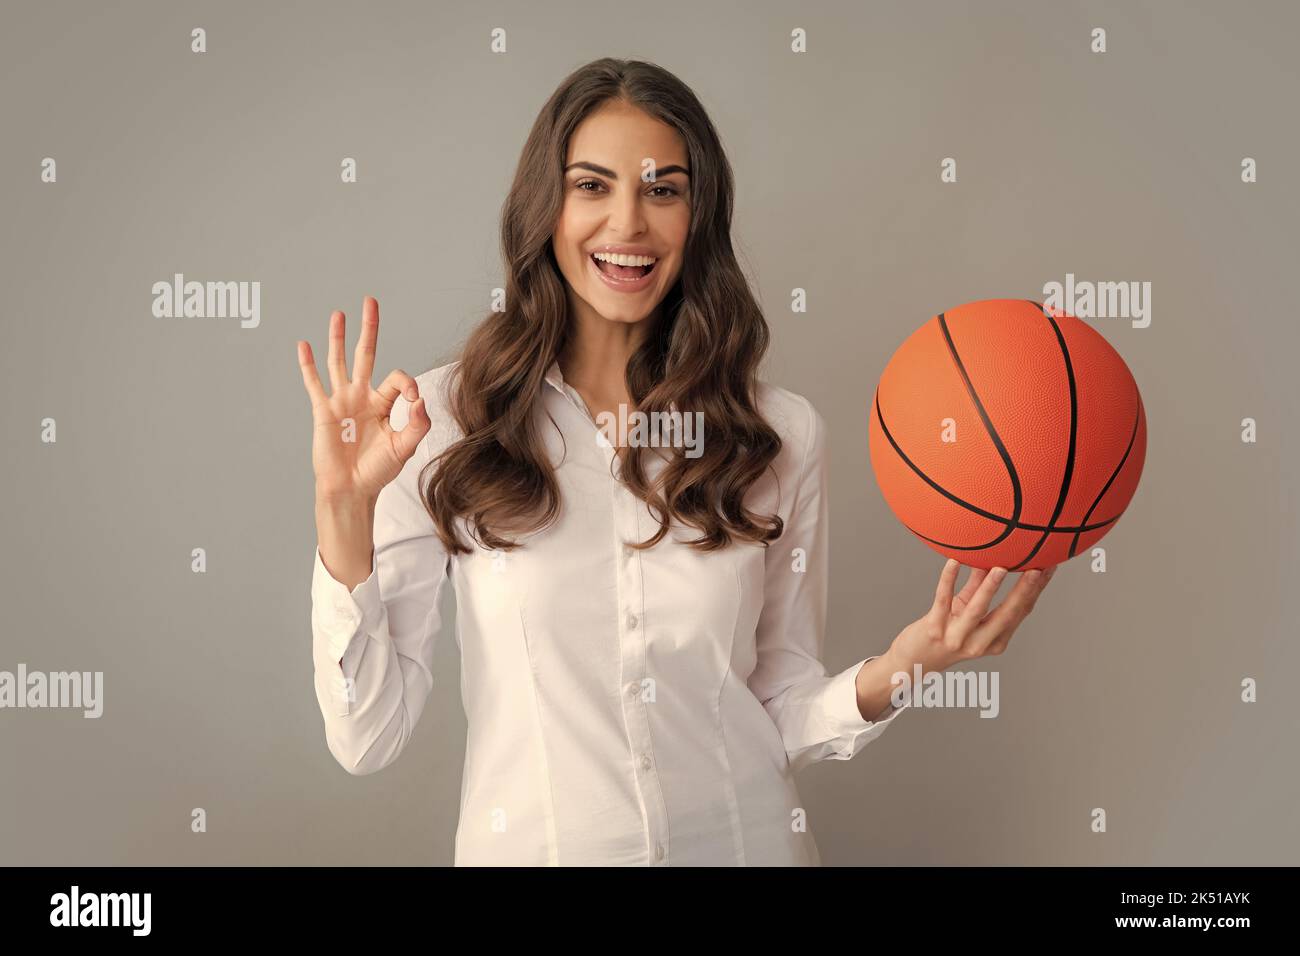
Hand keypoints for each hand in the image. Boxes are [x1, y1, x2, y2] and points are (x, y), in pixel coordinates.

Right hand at [297, 296, 430, 503]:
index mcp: (384, 404)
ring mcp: (342, 401)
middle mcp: (362, 397)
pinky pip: (314, 383)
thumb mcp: (405, 448)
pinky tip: (304, 345)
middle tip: (371, 302)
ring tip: (339, 314)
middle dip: (369, 329)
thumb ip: (417, 424)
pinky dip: (308, 364)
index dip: (408, 383)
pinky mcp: (323, 410)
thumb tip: (421, 400)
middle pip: (366, 355)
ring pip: (338, 362)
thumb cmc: (377, 471)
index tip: (414, 399)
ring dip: (338, 337)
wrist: (351, 489)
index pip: (397, 379)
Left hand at [885, 559, 1056, 676]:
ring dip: (989, 587)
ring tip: (1001, 567)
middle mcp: (980, 643)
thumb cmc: (946, 632)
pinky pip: (943, 600)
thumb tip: (994, 558)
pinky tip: (953, 562)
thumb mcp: (966, 612)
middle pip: (1007, 614)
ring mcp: (956, 638)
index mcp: (996, 640)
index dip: (1036, 590)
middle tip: (1037, 568)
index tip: (1049, 567)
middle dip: (1024, 590)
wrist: (913, 662)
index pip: (1021, 612)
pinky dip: (948, 580)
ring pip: (977, 610)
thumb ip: (979, 588)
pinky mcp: (933, 629)